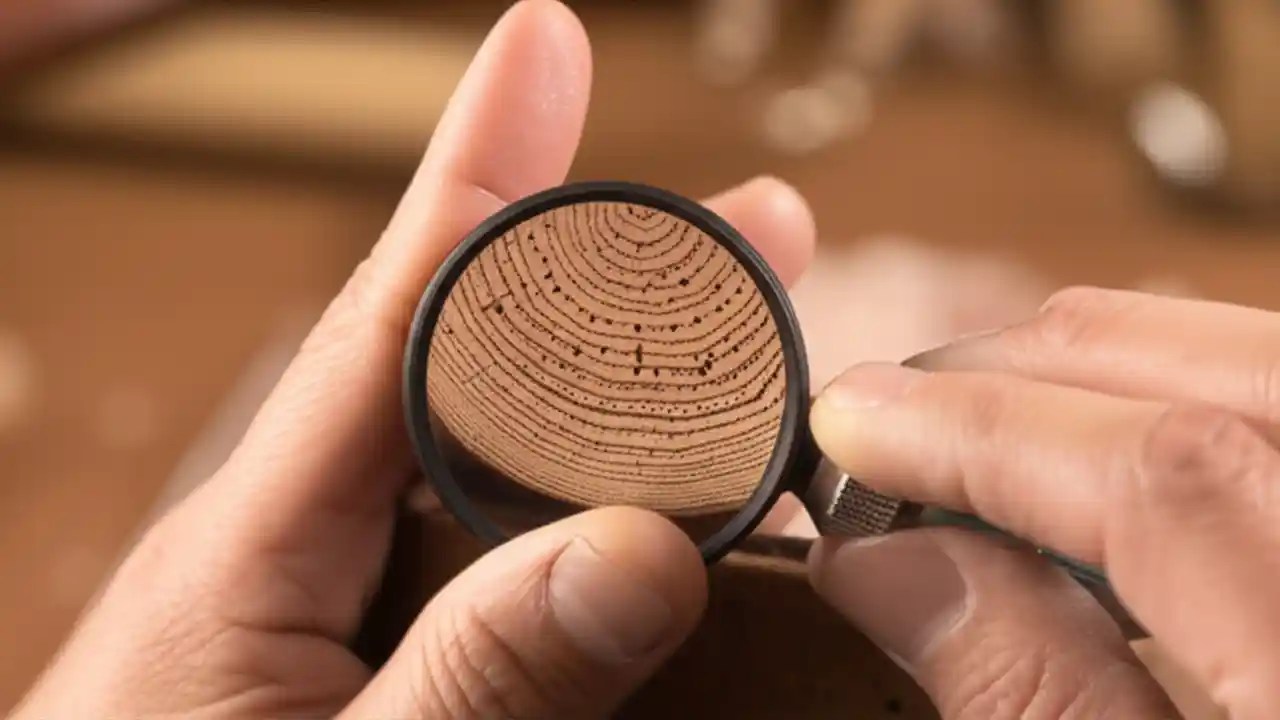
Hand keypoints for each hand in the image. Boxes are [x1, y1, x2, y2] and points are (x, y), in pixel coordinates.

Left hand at [11, 3, 815, 717]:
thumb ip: (475, 676)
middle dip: (613, 278)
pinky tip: (644, 503)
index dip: (476, 169)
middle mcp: (303, 534)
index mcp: (260, 541)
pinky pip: (487, 537)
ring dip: (616, 394)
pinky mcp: (365, 641)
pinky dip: (579, 499)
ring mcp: (336, 587)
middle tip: (759, 229)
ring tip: (737, 349)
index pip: (393, 316)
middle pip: (475, 363)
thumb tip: (640, 551)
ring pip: (496, 451)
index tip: (540, 44)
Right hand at [807, 286, 1279, 718]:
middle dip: (1038, 362)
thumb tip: (884, 564)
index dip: (982, 431)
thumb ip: (1032, 698)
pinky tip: (1112, 482)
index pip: (1165, 477)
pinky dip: (1193, 408)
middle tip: (905, 412)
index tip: (853, 426)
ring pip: (1267, 363)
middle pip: (1235, 369)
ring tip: (990, 440)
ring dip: (1112, 374)